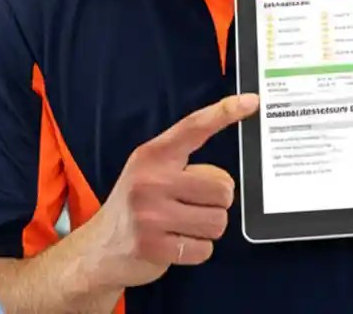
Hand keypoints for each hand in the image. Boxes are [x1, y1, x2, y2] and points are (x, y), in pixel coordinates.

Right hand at [83, 93, 258, 289]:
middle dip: (216, 201)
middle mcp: (150, 180)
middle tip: (191, 205)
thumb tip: (225, 181)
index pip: (194, 127)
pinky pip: (205, 249)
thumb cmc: (135, 205)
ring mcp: (151, 215)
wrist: (100, 248)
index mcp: (152, 155)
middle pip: (223, 188)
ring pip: (218, 221)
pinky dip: (197, 250)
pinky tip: (175, 244)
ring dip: (207, 228)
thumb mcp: (148, 171)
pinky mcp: (155, 247)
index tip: (251, 101)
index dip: (225, 112)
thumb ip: (182, 165)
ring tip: (182, 226)